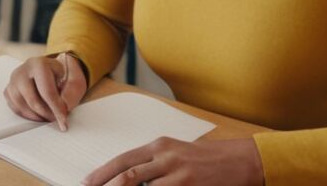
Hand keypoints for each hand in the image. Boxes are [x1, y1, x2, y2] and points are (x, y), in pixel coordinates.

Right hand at [4, 53, 87, 131]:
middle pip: (33, 101)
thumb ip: (72, 91)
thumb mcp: (73, 78)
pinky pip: (16, 109)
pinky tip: (38, 112)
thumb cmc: (61, 75)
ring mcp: (13, 81)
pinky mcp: (8, 91)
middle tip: (56, 119)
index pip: (47, 91)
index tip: (63, 122)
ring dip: (37, 116)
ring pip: (22, 107)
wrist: (51, 69)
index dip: (56, 109)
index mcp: (39, 64)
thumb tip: (64, 107)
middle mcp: (23, 71)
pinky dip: (28, 115)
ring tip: (48, 115)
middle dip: (47, 114)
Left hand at [83, 136, 263, 185]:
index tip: (86, 184)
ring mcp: (177, 172)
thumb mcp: (177, 155)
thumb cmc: (206, 160)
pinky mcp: (188, 185)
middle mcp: (165, 156)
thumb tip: (126, 179)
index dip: (102, 174)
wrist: (240, 160)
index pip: (123, 160)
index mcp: (159, 146)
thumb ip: (153, 165)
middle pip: (127, 175)